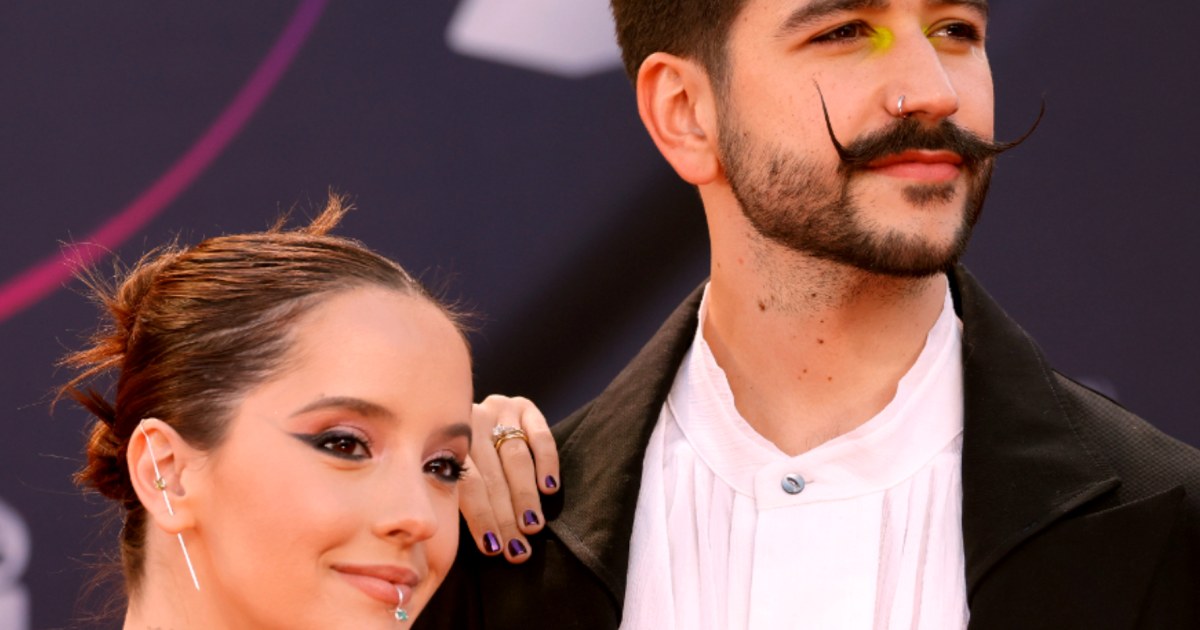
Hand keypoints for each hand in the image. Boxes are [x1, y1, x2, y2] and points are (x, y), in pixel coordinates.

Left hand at [458, 395, 559, 562]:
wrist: (474, 418)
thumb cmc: (464, 466)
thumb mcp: (452, 477)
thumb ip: (460, 500)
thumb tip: (473, 546)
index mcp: (446, 441)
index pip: (467, 484)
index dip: (482, 517)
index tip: (494, 548)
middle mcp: (471, 420)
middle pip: (492, 474)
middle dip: (506, 516)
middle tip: (518, 548)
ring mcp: (498, 409)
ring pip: (515, 457)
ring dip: (526, 496)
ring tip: (533, 526)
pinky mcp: (524, 405)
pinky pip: (539, 435)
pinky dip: (546, 462)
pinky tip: (549, 488)